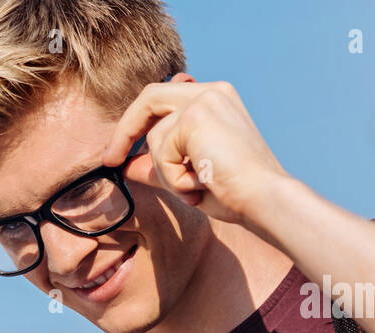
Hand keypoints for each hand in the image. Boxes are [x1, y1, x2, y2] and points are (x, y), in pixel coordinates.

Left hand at [103, 76, 290, 227]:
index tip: (118, 151)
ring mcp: (205, 100)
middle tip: (111, 159)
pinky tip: (199, 185)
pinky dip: (172, 177)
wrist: (263, 199)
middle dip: (125, 130)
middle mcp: (212, 91)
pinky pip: (161, 151)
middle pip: (149, 98)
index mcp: (215, 99)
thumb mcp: (187, 175)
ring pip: (155, 137)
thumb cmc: (233, 192)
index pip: (162, 98)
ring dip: (166, 173)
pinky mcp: (196, 117)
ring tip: (194, 188)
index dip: (136, 122)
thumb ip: (158, 165)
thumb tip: (125, 166)